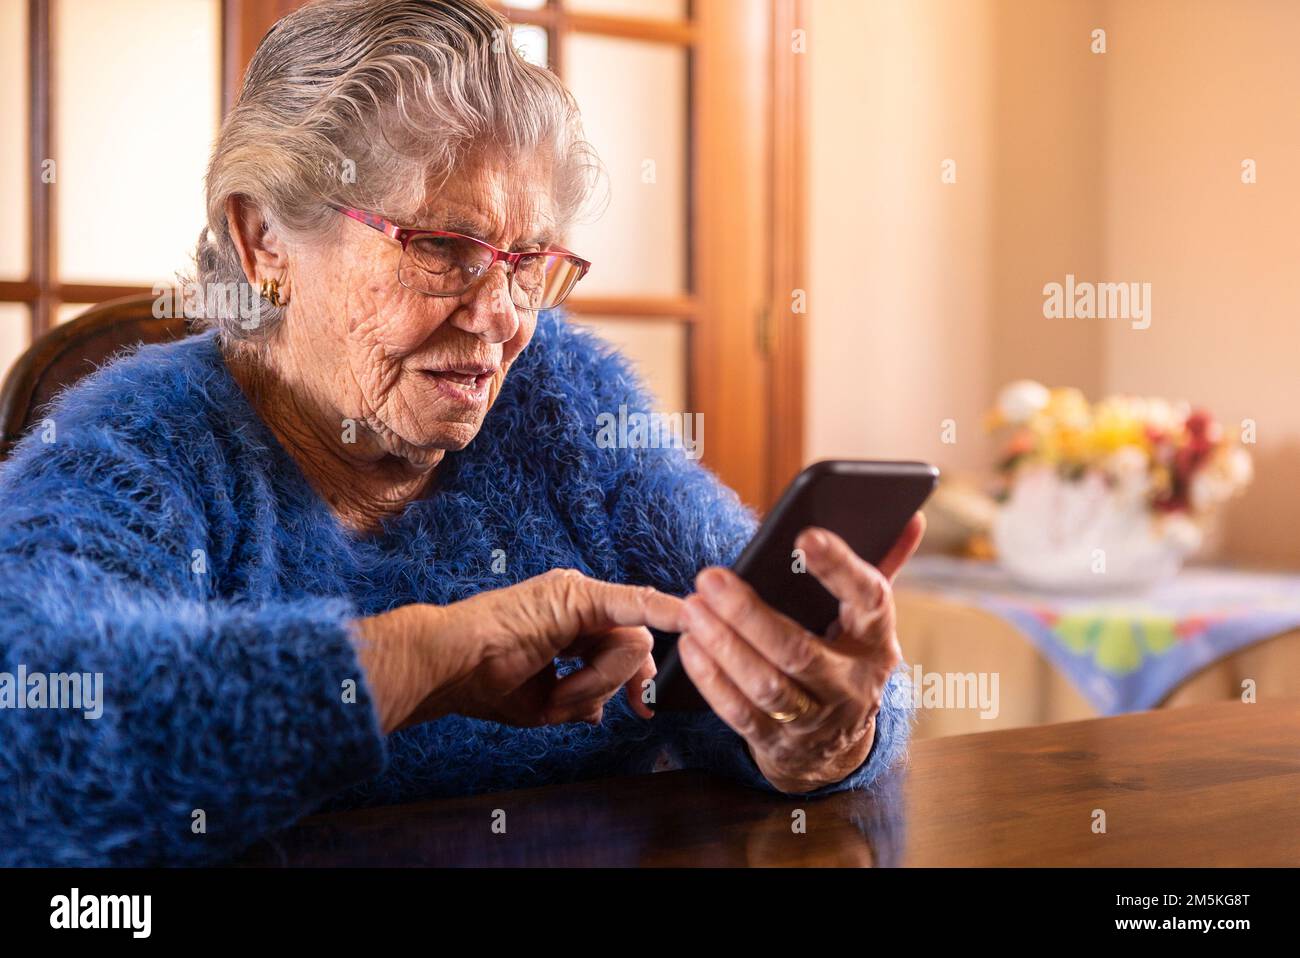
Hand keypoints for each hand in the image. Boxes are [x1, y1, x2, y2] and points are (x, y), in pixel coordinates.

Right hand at [354, 569, 685, 733]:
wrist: (449, 667)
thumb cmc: (483, 682)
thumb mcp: (546, 700)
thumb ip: (583, 697)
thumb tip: (607, 709)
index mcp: (567, 624)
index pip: (621, 648)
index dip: (635, 681)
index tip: (642, 711)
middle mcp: (576, 604)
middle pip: (631, 646)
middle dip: (625, 683)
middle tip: (607, 706)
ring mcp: (578, 595)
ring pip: (627, 643)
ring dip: (598, 682)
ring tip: (557, 692)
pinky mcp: (578, 595)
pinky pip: (634, 603)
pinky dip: (663, 609)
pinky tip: (690, 613)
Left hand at [676, 515, 924, 793]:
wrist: (834, 749)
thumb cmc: (843, 657)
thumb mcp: (866, 620)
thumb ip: (882, 565)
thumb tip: (911, 517)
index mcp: (877, 640)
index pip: (869, 598)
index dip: (839, 567)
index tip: (804, 536)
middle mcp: (851, 684)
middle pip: (799, 650)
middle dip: (749, 614)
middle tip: (710, 578)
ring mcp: (816, 720)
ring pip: (766, 684)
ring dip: (724, 646)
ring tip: (692, 609)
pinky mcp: (780, 744)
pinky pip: (741, 713)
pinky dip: (712, 680)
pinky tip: (690, 648)